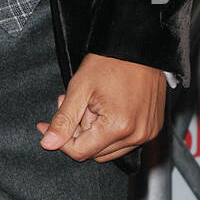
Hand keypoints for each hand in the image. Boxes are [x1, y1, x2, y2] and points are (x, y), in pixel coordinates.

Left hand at [36, 53, 165, 161]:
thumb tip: (48, 144)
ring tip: (88, 104)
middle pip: (95, 152)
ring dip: (93, 132)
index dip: (60, 140)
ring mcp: (147, 133)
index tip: (46, 125)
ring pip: (109, 149)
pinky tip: (103, 107)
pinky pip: (125, 141)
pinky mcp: (152, 128)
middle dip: (77, 132)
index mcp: (118, 128)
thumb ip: (64, 120)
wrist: (140, 47)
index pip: (80, 151)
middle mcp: (137, 136)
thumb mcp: (80, 88)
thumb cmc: (111, 62)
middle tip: (71, 105)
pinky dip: (110, 130)